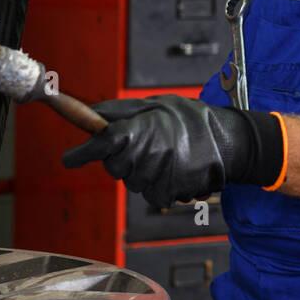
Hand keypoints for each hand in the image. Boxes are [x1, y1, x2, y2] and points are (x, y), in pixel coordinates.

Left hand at [61, 95, 285, 207]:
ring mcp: (159, 175)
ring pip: (133, 183)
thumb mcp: (158, 104)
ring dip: (143, 172)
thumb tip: (92, 114)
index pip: (103, 142)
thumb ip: (122, 112)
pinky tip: (175, 170)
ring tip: (166, 156)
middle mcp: (148, 152)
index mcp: (142, 127)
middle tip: (144, 145)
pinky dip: (159, 185)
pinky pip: (152, 195)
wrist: (230, 141)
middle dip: (121, 159)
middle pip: (114, 167)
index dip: (83, 152)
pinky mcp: (171, 192)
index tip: (69, 160)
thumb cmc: (191, 119)